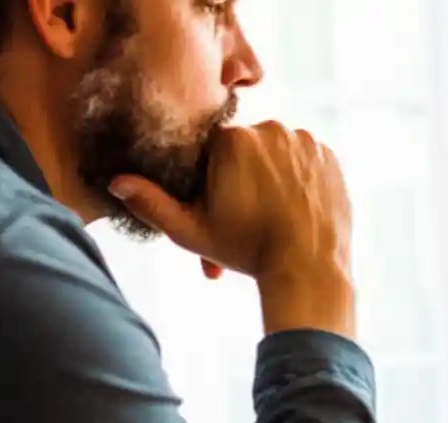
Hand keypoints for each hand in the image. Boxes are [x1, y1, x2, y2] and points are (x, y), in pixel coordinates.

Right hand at [109, 122, 355, 337]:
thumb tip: (116, 182)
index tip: (221, 207)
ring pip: (277, 153)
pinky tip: (294, 207)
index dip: (213, 179)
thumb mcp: (192, 232)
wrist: (310, 268)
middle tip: (248, 219)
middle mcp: (270, 129)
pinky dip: (299, 178)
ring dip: (271, 176)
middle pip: (247, 149)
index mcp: (232, 140)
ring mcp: (304, 141)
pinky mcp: (330, 156)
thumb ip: (152, 204)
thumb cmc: (248, 251)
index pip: (213, 149)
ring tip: (272, 216)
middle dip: (243, 180)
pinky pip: (305, 160)